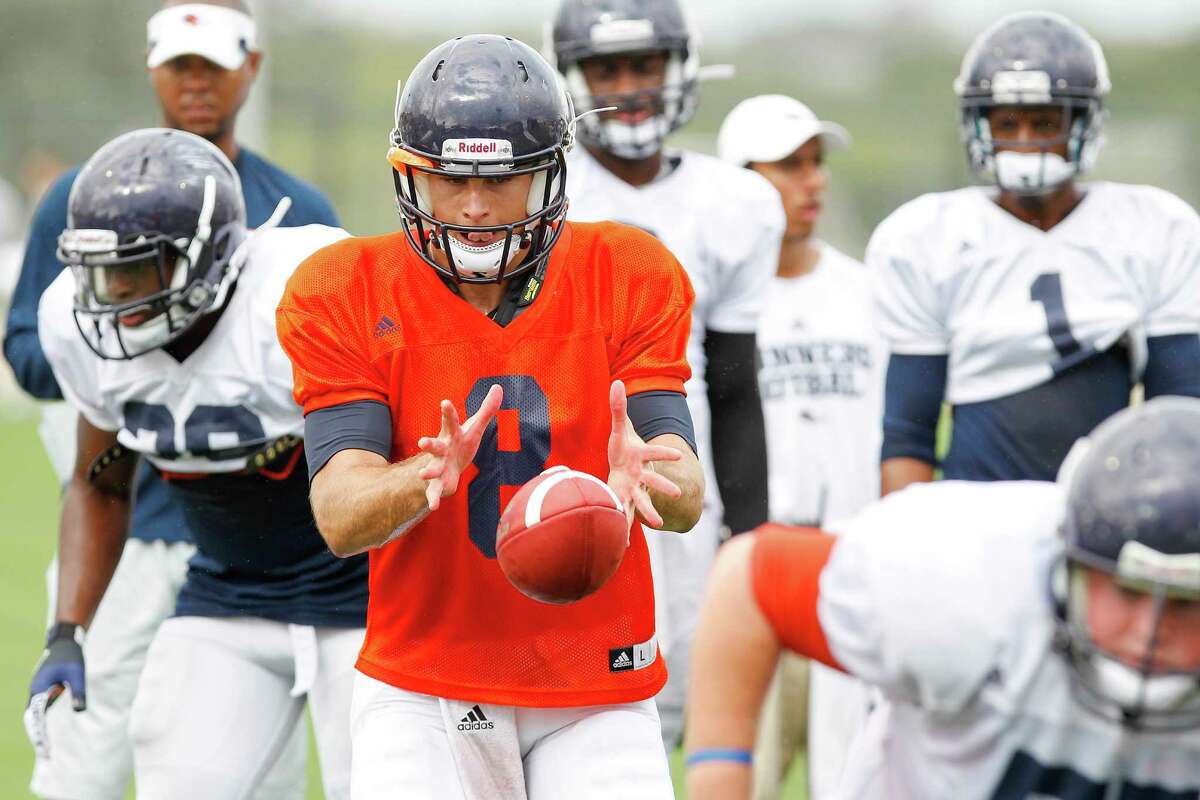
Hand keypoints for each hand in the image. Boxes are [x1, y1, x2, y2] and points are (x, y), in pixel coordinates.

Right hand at [25, 623, 86, 758]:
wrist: (65, 641)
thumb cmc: (71, 656)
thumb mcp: (77, 673)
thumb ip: (78, 692)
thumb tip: (80, 711)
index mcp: (39, 689)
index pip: (35, 718)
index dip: (39, 734)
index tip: (44, 748)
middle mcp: (35, 692)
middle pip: (32, 720)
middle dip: (37, 737)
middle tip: (45, 754)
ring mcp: (37, 692)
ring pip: (34, 716)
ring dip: (39, 731)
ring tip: (46, 749)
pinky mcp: (43, 691)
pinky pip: (40, 710)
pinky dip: (42, 723)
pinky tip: (49, 732)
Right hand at [417, 384, 503, 510]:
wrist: (450, 468)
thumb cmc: (462, 444)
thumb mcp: (475, 427)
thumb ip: (487, 409)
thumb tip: (498, 387)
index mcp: (451, 435)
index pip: (450, 422)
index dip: (448, 412)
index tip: (445, 402)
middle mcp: (442, 450)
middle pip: (434, 446)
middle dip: (428, 444)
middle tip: (422, 442)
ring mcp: (438, 467)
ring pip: (431, 469)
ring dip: (427, 472)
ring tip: (422, 474)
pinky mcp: (439, 484)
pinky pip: (434, 492)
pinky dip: (432, 499)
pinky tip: (433, 507)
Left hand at [606, 380, 681, 528]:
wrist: (624, 464)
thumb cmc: (623, 446)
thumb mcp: (619, 427)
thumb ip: (618, 407)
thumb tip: (616, 383)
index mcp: (641, 456)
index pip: (654, 453)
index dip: (665, 453)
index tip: (679, 455)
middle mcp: (641, 475)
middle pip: (653, 481)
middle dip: (663, 486)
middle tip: (676, 494)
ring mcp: (634, 488)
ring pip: (643, 500)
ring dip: (649, 511)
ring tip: (656, 522)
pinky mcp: (624, 498)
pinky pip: (624, 513)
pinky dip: (624, 528)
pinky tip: (623, 545)